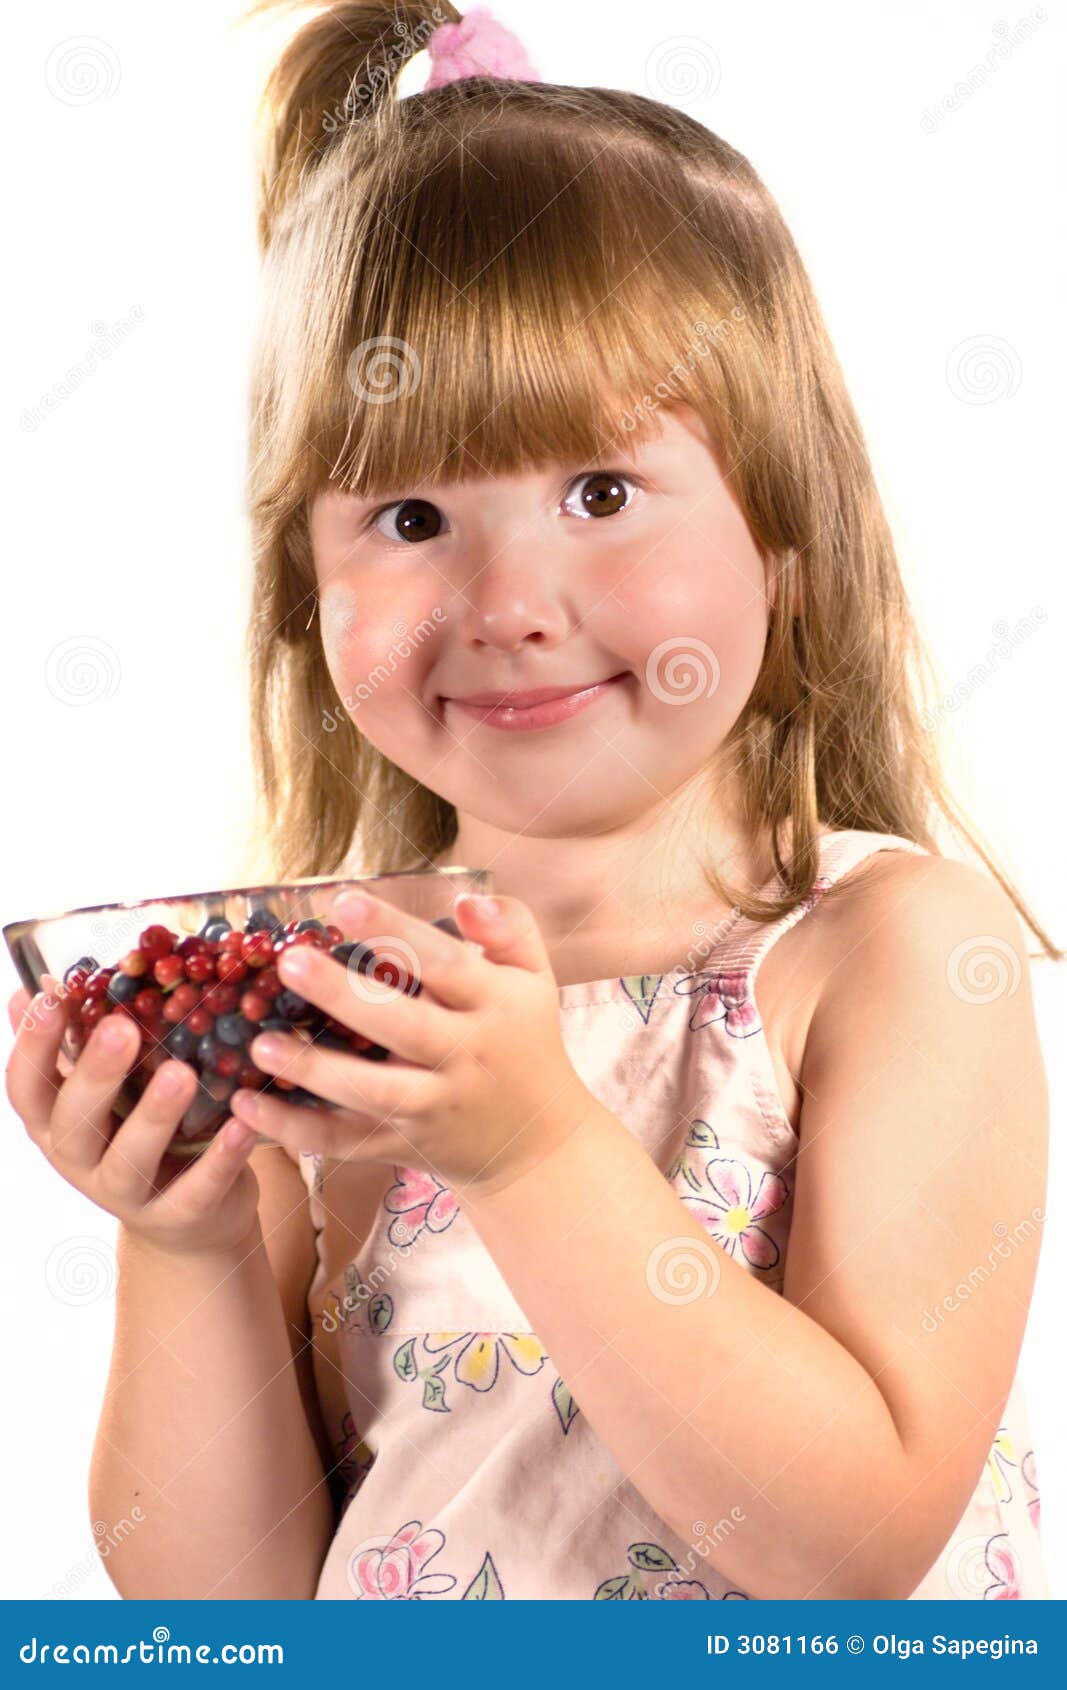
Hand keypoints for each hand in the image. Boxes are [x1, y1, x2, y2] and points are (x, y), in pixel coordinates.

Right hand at [4, 981, 261, 1257]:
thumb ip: (74, 1044)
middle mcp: (81, 1161)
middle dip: (96, 1074)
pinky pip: (197, 1190)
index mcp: (57, 1123)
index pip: (27, 1087)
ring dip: (154, 1116)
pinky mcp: (179, 1216)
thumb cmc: (142, 1134)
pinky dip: (220, 1159)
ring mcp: (127, 1194)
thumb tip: (37, 985)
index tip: (50, 999)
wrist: (188, 1220)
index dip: (32, 1046)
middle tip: (120, 1029)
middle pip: (75, 1121)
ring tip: (181, 1073)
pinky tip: (241, 1125)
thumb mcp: (106, 1093)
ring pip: (131, 1160)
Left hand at [228, 890, 595, 1196]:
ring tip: (260, 1045)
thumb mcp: (535, 978)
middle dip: (343, 996)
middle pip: (402, 1026)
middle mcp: (464, 1056)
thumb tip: (465, 899)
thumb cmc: (526, 1041)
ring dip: (313, 1071)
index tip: (343, 900)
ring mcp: (432, 1107)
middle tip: (290, 962)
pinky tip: (247, 1106)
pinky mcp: (403, 1146)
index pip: (445, 963)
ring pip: (370, 1093)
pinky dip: (295, 1129)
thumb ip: (509, 928)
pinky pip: (345, 1143)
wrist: (539, 1146)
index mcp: (495, 1005)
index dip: (396, 932)